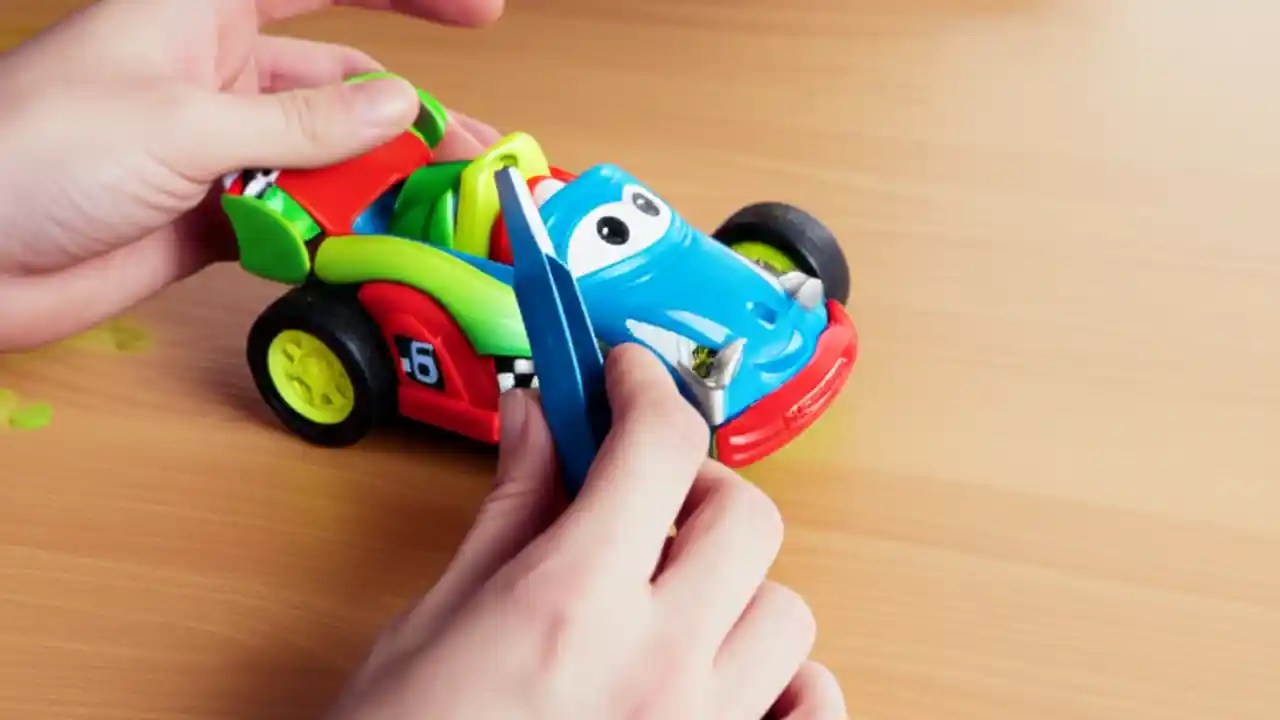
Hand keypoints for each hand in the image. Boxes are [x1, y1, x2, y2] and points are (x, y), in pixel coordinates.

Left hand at [0, 0, 501, 350]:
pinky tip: (370, 249)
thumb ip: (302, 124)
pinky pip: (298, 215)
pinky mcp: (215, 213)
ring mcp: (220, 147)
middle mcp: (218, 73)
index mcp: (202, 12)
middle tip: (470, 155)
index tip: (481, 11)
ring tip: (436, 213)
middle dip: (409, 117)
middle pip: (342, 84)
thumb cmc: (32, 154)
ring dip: (379, 186)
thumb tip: (399, 106)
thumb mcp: (184, 123)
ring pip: (328, 158)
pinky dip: (336, 232)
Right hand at [325, 345, 847, 719]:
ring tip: (670, 600)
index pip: (658, 447)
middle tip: (643, 494)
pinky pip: (815, 708)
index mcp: (570, 606)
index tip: (625, 377)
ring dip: (734, 587)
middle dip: (695, 485)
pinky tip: (732, 673)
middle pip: (747, 517)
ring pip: (785, 609)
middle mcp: (657, 667)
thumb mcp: (438, 621)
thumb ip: (511, 510)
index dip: (643, 388)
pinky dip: (788, 680)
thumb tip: (538, 422)